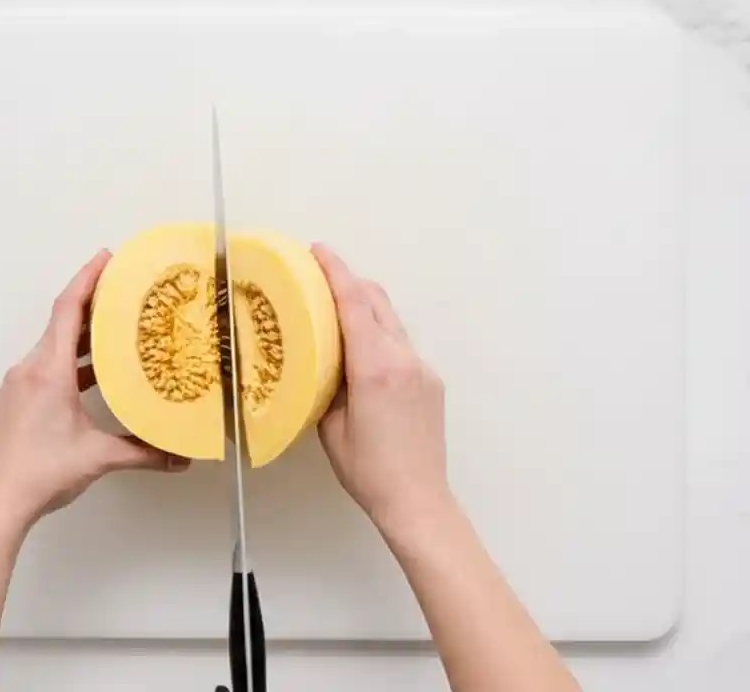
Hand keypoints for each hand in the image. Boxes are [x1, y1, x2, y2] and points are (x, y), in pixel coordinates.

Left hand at [0, 249, 189, 537]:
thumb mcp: (98, 457)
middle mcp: (29, 370)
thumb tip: (180, 456)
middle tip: (122, 291)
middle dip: (92, 305)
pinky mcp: (14, 403)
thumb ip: (143, 452)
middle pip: (61, 324)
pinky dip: (69, 362)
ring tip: (114, 331)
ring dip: (82, 337)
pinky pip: (44, 368)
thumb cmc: (40, 473)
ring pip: (53, 348)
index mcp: (48, 371)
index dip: (88, 279)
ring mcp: (18, 386)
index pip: (68, 309)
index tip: (107, 258)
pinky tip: (90, 377)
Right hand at [311, 244, 452, 529]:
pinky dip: (379, 334)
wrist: (418, 499)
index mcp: (374, 367)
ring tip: (335, 310)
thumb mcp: (330, 426)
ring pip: (391, 321)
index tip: (318, 251)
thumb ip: (327, 384)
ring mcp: (422, 368)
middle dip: (350, 281)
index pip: (354, 303)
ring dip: (366, 307)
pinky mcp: (431, 381)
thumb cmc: (367, 470)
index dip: (335, 272)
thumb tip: (321, 360)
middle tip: (320, 274)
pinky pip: (401, 345)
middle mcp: (403, 359)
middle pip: (377, 301)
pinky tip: (360, 351)